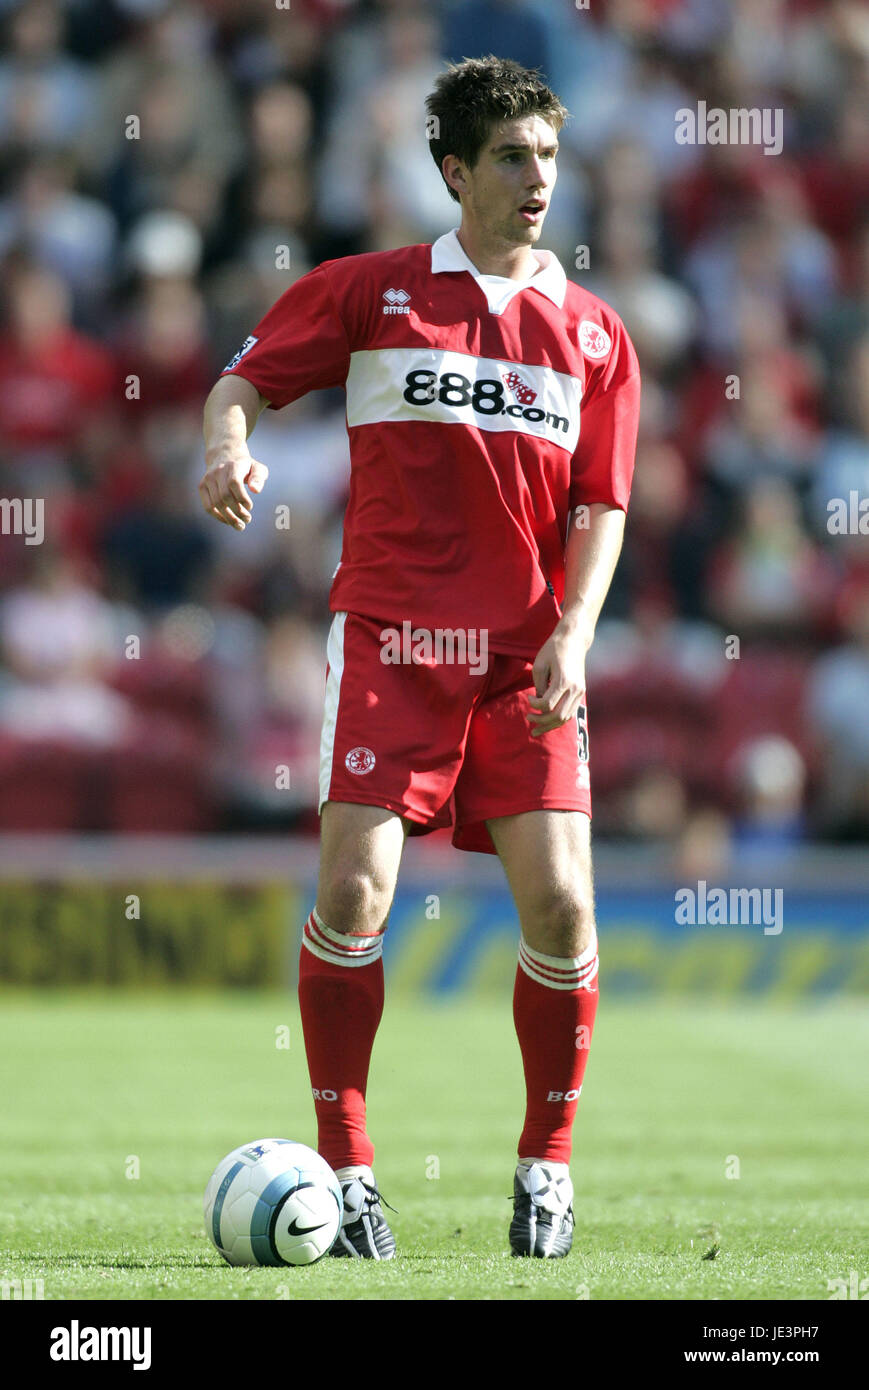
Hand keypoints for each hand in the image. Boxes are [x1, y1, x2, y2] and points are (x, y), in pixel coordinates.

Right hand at [198, 452, 268, 529]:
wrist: (223, 454)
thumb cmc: (245, 466)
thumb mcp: (257, 467)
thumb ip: (259, 478)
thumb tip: (256, 490)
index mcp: (232, 466)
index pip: (234, 483)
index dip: (242, 498)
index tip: (250, 507)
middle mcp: (217, 472)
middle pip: (225, 496)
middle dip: (237, 511)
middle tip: (247, 520)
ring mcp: (208, 479)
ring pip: (216, 503)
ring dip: (228, 517)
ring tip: (240, 525)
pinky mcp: (202, 486)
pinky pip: (208, 506)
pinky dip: (218, 516)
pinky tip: (228, 521)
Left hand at [526, 617, 591, 737]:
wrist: (574, 640)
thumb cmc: (553, 649)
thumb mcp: (540, 664)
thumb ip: (539, 686)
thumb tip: (540, 703)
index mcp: (564, 681)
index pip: (548, 704)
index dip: (535, 705)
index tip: (529, 697)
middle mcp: (575, 689)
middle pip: (558, 716)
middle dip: (541, 721)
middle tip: (528, 718)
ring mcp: (580, 692)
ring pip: (566, 717)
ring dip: (550, 725)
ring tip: (535, 729)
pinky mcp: (581, 692)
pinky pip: (570, 712)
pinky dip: (558, 719)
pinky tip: (547, 723)